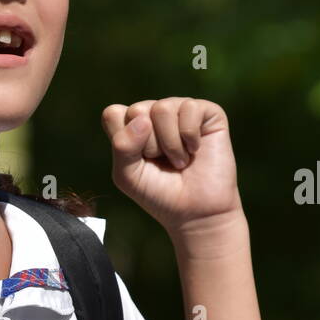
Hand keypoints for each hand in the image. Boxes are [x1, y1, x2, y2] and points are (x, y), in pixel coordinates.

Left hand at [101, 97, 240, 234]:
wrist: (196, 211)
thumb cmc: (159, 193)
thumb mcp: (128, 176)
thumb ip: (122, 147)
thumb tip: (142, 119)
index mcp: (131, 125)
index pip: (113, 114)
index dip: (124, 142)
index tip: (139, 161)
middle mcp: (154, 112)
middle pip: (137, 111)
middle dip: (149, 145)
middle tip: (162, 162)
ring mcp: (180, 109)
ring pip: (162, 109)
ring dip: (171, 145)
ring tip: (180, 160)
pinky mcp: (206, 111)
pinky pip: (189, 108)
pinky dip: (190, 136)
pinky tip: (195, 150)